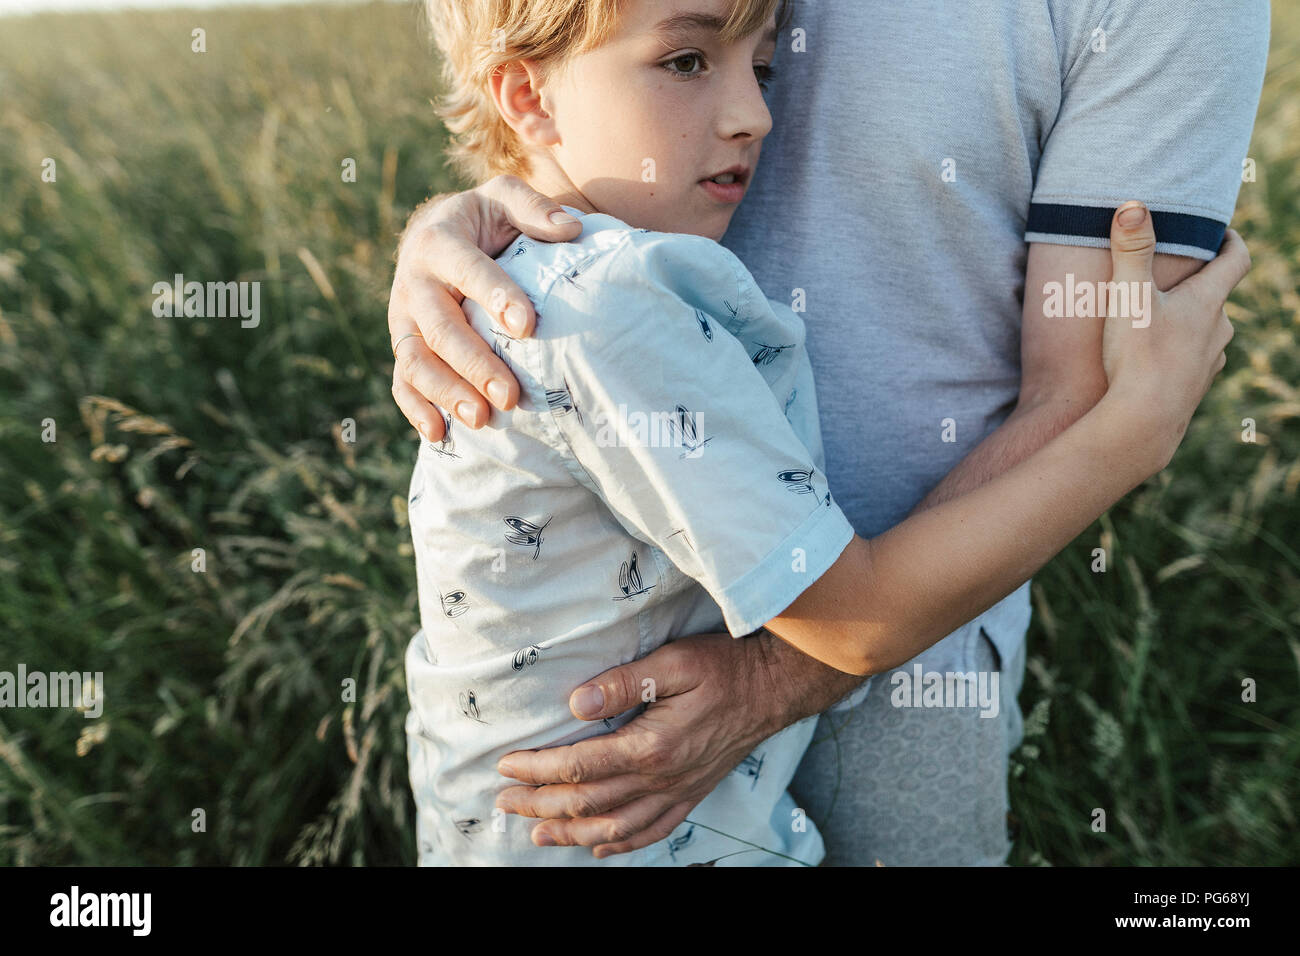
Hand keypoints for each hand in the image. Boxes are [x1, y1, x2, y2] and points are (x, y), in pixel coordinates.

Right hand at [387, 175, 582, 441]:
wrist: (435, 231)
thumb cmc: (482, 219)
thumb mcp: (502, 198)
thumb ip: (534, 209)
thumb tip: (573, 228)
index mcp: (439, 242)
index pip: (468, 271)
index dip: (495, 296)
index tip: (527, 326)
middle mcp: (414, 283)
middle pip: (439, 329)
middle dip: (474, 364)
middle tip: (510, 396)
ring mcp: (403, 319)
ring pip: (415, 361)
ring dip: (446, 394)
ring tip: (481, 421)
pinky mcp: (403, 345)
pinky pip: (401, 381)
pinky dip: (415, 409)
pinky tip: (440, 434)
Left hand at [494, 632, 789, 857]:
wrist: (774, 688)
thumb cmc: (724, 668)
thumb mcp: (674, 662)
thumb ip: (625, 684)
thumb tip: (577, 703)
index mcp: (651, 746)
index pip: (580, 766)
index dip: (538, 769)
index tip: (506, 764)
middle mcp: (662, 778)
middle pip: (589, 802)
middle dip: (541, 803)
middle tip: (504, 801)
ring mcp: (678, 791)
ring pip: (615, 826)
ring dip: (571, 831)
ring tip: (537, 832)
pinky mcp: (692, 794)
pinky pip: (652, 830)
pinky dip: (621, 843)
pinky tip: (599, 846)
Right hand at [1100, 201, 1249, 459]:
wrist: (1144, 422)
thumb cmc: (1138, 356)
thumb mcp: (1129, 295)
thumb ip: (1132, 249)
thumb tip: (1133, 205)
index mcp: (1207, 302)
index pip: (1236, 260)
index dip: (1230, 241)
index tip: (1218, 231)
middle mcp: (1218, 330)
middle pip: (1218, 298)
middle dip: (1199, 284)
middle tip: (1171, 276)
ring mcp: (1209, 363)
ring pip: (1208, 332)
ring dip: (1190, 322)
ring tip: (1158, 320)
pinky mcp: (1195, 389)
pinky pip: (1194, 363)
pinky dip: (1181, 355)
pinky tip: (1156, 360)